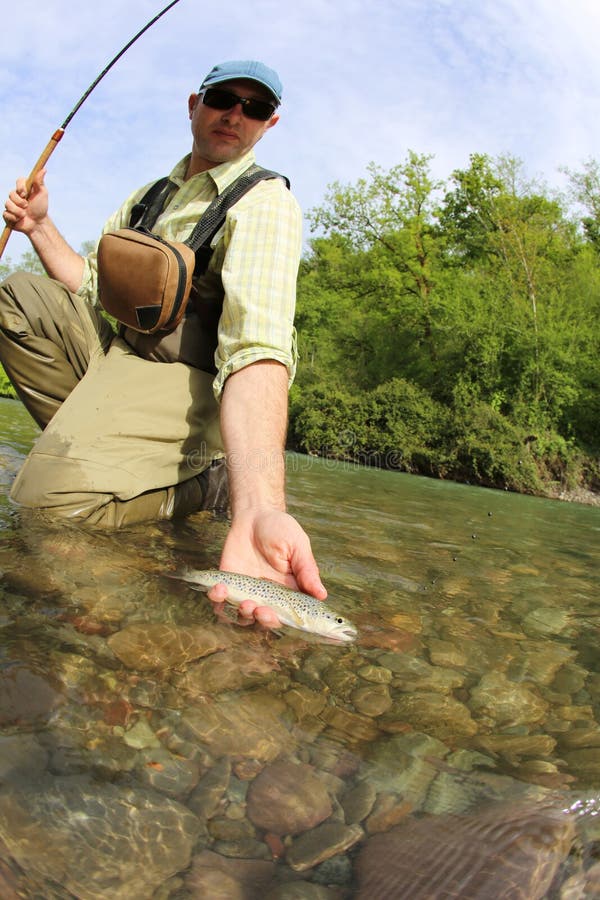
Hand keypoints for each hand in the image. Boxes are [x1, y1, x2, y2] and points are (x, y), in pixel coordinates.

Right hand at [3, 169, 48, 233]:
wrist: (38, 224)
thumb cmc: (41, 208)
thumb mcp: (42, 194)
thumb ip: (40, 182)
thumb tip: (44, 169)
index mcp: (24, 188)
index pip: (19, 181)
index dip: (20, 187)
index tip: (25, 193)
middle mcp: (16, 195)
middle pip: (11, 193)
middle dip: (20, 202)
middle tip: (27, 206)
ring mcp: (11, 205)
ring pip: (8, 204)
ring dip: (18, 211)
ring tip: (24, 215)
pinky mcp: (7, 214)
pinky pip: (6, 213)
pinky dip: (14, 217)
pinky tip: (19, 220)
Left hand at [208, 508, 326, 629]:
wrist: (254, 514)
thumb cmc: (280, 529)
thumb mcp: (298, 546)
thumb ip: (307, 570)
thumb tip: (322, 594)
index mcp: (289, 590)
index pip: (290, 613)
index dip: (286, 620)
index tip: (282, 617)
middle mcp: (268, 596)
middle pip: (266, 620)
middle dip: (263, 620)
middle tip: (260, 609)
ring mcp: (246, 591)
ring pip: (243, 617)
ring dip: (242, 615)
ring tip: (243, 603)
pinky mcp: (228, 584)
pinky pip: (220, 601)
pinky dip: (218, 600)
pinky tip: (219, 589)